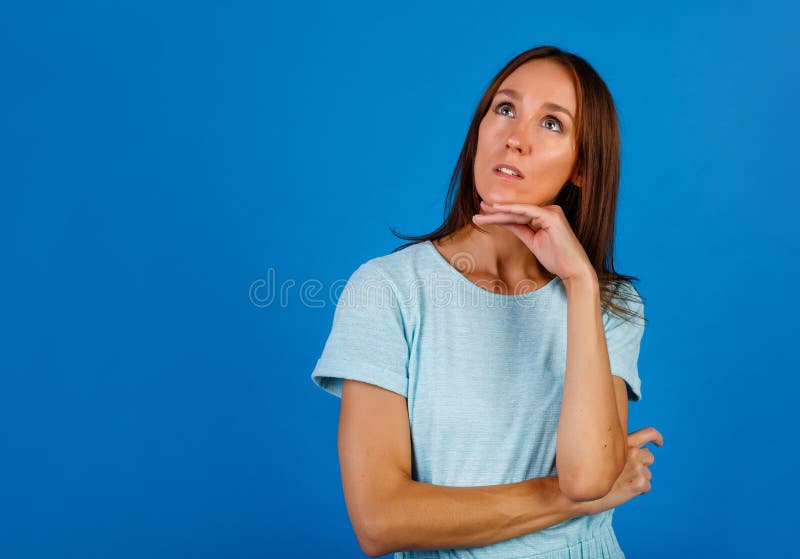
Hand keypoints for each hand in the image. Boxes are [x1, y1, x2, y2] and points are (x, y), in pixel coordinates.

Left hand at [472, 201, 593, 282]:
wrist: (573, 270)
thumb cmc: (556, 258)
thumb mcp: (532, 242)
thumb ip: (519, 229)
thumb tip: (503, 222)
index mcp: (546, 215)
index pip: (518, 214)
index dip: (500, 215)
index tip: (483, 215)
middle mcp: (550, 210)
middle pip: (516, 212)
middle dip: (495, 212)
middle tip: (477, 211)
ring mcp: (551, 211)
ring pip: (518, 211)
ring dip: (498, 213)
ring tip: (479, 215)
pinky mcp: (552, 216)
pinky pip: (526, 211)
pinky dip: (511, 210)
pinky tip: (496, 210)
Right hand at [581, 426, 663, 515]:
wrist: (579, 490)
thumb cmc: (586, 472)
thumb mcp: (599, 451)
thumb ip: (615, 448)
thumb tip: (627, 452)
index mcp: (623, 442)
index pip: (649, 434)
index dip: (657, 438)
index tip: (659, 443)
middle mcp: (632, 451)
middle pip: (649, 457)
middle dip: (642, 464)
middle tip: (627, 473)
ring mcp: (637, 466)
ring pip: (648, 473)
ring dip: (639, 478)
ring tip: (621, 483)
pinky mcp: (639, 482)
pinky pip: (646, 487)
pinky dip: (638, 491)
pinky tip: (625, 491)